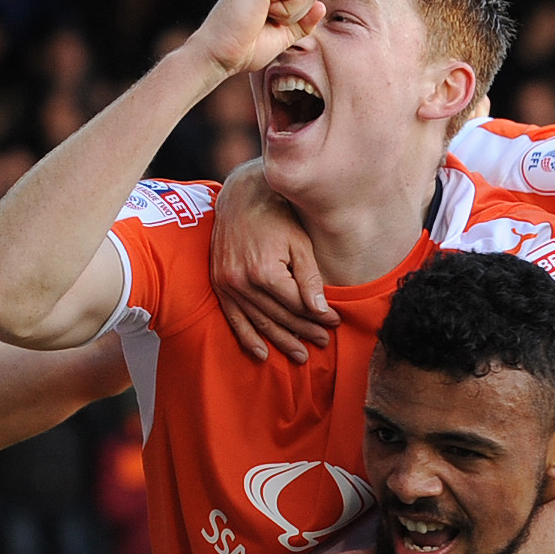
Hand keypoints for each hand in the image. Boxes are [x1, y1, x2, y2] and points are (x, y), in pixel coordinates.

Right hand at [185, 0, 325, 86]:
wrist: (218, 56)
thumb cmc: (245, 47)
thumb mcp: (283, 34)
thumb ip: (304, 20)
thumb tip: (322, 5)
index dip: (299, 14)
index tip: (268, 23)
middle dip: (298, 13)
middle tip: (265, 22)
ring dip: (292, 14)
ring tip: (262, 19)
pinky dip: (287, 13)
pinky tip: (262, 15)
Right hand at [208, 159, 332, 361]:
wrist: (239, 198)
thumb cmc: (276, 216)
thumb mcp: (299, 242)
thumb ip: (309, 278)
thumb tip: (321, 311)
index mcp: (264, 271)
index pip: (297, 304)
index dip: (319, 317)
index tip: (335, 323)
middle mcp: (242, 282)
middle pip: (280, 316)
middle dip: (304, 332)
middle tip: (322, 343)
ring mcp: (228, 285)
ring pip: (260, 322)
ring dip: (281, 341)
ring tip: (301, 355)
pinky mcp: (219, 285)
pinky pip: (234, 318)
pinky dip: (248, 338)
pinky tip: (262, 354)